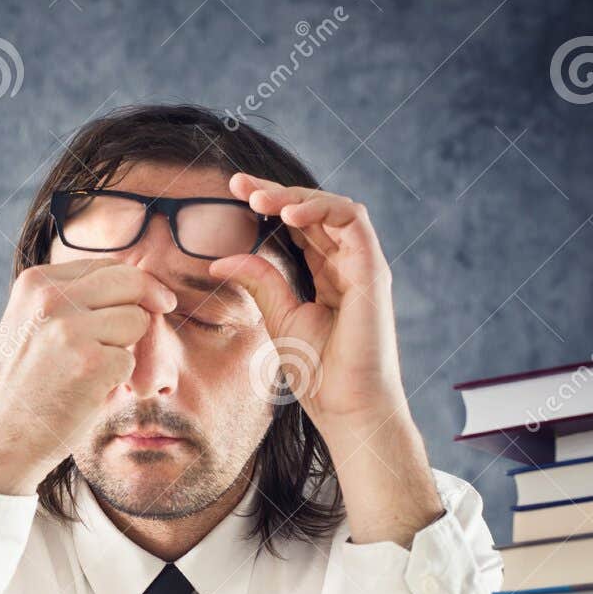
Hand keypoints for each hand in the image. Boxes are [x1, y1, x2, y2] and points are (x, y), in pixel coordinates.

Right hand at [0, 258, 176, 501]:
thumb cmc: (21, 387)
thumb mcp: (32, 326)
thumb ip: (73, 300)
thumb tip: (139, 286)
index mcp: (36, 282)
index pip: (106, 265)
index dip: (132, 287)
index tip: (147, 303)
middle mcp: (51, 298)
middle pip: (130, 282)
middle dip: (147, 304)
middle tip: (148, 326)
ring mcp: (70, 329)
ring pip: (136, 321)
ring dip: (125, 349)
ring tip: (89, 372)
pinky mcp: (90, 364)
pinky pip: (130, 361)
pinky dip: (116, 381)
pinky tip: (86, 393)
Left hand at [212, 174, 443, 544]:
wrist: (346, 409)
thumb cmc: (319, 373)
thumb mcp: (279, 319)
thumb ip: (259, 282)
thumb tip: (219, 258)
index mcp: (327, 274)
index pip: (299, 225)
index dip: (269, 203)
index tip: (233, 191)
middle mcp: (348, 264)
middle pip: (315, 210)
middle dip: (277, 192)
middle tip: (239, 185)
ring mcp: (363, 267)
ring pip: (335, 208)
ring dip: (296, 197)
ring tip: (260, 199)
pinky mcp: (373, 273)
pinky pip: (353, 223)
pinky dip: (322, 211)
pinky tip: (288, 216)